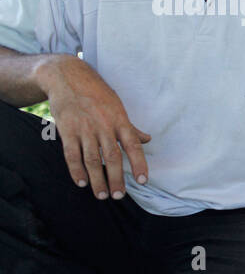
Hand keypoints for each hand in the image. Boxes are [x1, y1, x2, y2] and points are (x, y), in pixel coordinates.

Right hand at [41, 56, 149, 199]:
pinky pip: (72, 154)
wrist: (67, 77)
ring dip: (97, 179)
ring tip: (101, 195)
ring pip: (92, 160)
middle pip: (112, 157)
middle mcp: (103, 126)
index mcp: (119, 120)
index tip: (142, 180)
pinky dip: (76, 170)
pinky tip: (81, 183)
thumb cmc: (96, 93)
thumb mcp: (117, 106)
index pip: (133, 146)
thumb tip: (148, 139)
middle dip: (116, 179)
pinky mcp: (66, 130)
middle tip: (118, 196)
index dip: (139, 164)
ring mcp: (84, 129)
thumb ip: (130, 127)